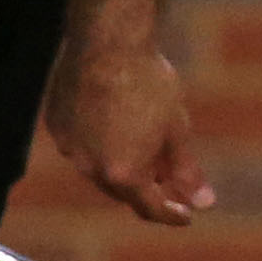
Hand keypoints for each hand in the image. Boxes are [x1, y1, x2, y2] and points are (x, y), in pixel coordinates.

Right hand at [46, 36, 215, 227]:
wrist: (107, 44)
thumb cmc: (148, 84)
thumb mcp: (176, 129)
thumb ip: (186, 171)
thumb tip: (204, 202)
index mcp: (123, 174)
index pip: (149, 208)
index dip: (171, 214)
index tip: (186, 215)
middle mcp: (90, 169)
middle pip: (122, 190)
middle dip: (146, 187)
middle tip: (168, 178)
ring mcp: (70, 148)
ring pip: (99, 168)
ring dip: (121, 164)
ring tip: (144, 144)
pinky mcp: (57, 126)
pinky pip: (81, 145)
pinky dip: (100, 142)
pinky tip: (114, 121)